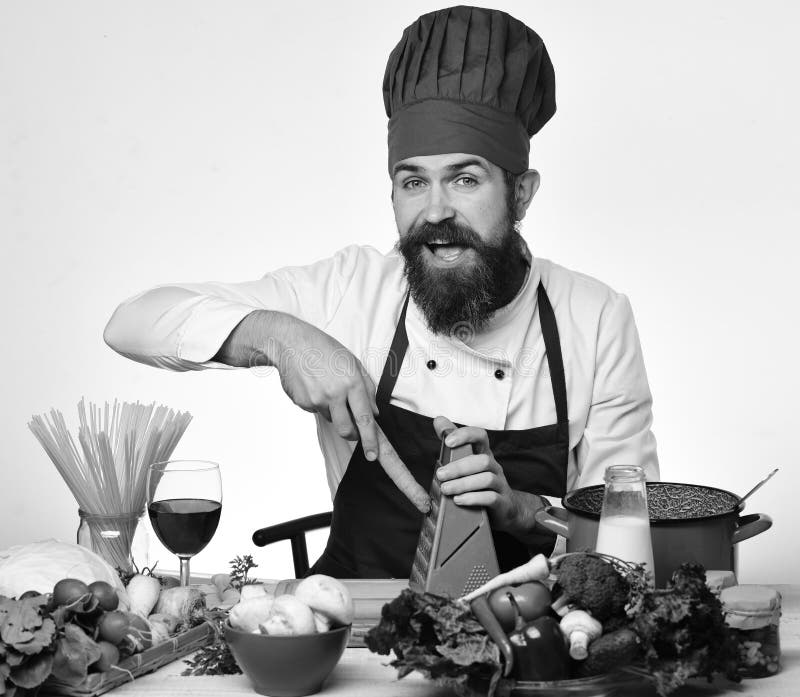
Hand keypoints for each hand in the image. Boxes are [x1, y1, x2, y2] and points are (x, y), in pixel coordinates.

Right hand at [275, 316, 379, 459]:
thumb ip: (367, 387)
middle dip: (352, 434)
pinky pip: (316, 410)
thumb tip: (375, 412)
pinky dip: (318, 402)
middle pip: (346, 430)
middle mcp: (335, 393)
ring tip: (327, 387)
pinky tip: (314, 385)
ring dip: (334, 410)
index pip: (365, 418)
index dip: (371, 440)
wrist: (290, 343)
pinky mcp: (302, 402)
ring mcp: (316, 399)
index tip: (373, 455)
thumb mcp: (353, 362)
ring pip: (331, 418)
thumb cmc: (324, 349)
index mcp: (352, 382)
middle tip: (353, 430)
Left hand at [432, 416, 545, 538]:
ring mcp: (501, 485)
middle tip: (440, 474)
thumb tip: (439, 420)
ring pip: (487, 479)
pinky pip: (491, 498)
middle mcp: (494, 467)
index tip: (447, 442)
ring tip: (446, 489)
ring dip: (463, 484)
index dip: (465, 435)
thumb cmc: (479, 484)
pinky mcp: (503, 503)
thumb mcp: (466, 463)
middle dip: (459, 467)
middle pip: (482, 460)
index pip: (480, 436)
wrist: (506, 510)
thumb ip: (452, 443)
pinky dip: (473, 498)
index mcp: (484, 455)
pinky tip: (459, 500)